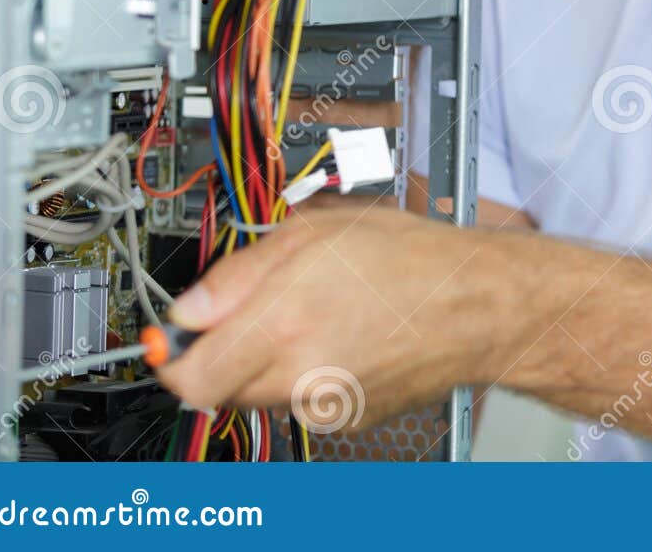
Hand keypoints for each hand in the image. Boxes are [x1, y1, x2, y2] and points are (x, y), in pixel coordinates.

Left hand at [155, 198, 503, 430]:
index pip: (190, 378)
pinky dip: (308, 376)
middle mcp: (299, 372)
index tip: (173, 342)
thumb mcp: (317, 231)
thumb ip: (239, 272)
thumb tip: (191, 308)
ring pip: (262, 394)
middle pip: (220, 389)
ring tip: (316, 317)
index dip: (172, 360)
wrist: (480, 304)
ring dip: (269, 363)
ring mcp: (325, 403)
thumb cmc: (413, 259)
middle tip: (256, 314)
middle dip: (226, 353)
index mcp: (283, 322)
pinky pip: (303, 402)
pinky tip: (344, 338)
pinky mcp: (349, 420)